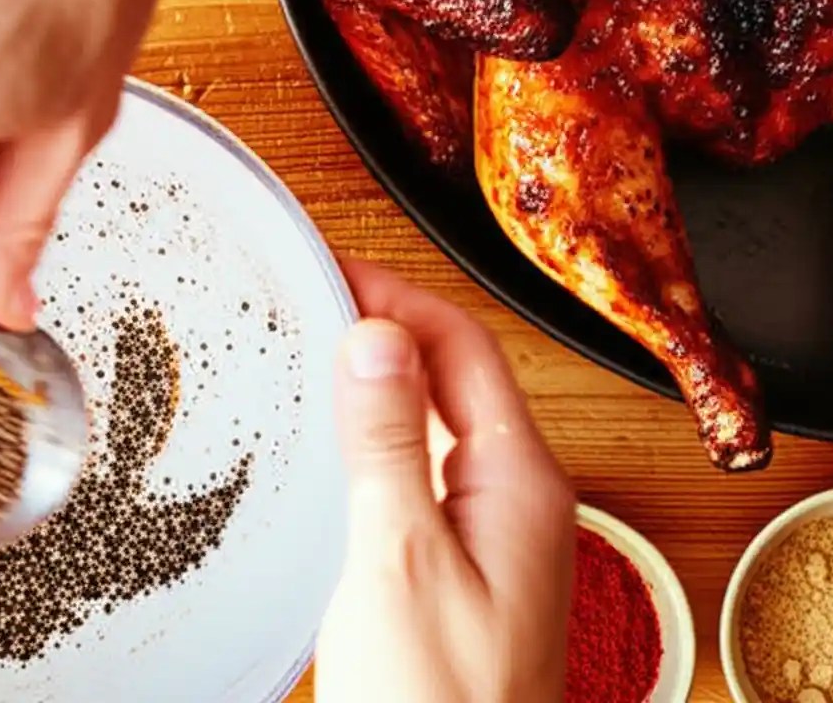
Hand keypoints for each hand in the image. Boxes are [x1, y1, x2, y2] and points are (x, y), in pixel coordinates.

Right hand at [318, 259, 576, 701]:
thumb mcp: (400, 561)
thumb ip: (392, 446)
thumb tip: (377, 338)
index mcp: (520, 482)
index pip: (463, 347)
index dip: (397, 297)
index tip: (331, 267)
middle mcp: (518, 498)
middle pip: (457, 377)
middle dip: (389, 327)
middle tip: (313, 297)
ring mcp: (494, 533)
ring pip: (441, 423)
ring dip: (384, 380)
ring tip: (316, 348)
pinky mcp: (462, 565)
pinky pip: (427, 472)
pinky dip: (382, 439)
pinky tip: (339, 441)